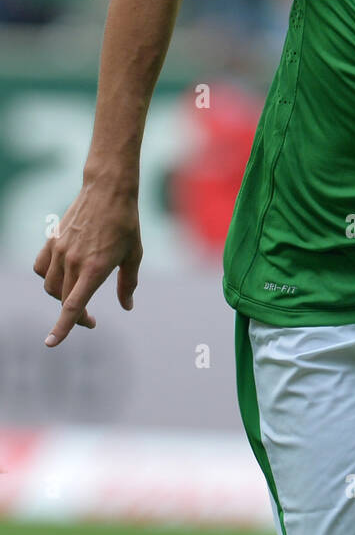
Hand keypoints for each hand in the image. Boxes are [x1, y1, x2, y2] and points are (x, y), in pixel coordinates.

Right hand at [33, 179, 141, 345]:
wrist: (108, 190)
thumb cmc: (126, 223)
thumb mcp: (134, 255)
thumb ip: (128, 284)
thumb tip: (127, 307)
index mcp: (94, 269)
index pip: (73, 306)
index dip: (62, 327)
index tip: (50, 343)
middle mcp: (73, 262)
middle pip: (64, 300)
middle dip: (76, 316)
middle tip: (91, 320)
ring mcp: (60, 251)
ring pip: (50, 287)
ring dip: (61, 298)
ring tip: (78, 297)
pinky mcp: (52, 241)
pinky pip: (41, 268)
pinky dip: (47, 278)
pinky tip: (61, 278)